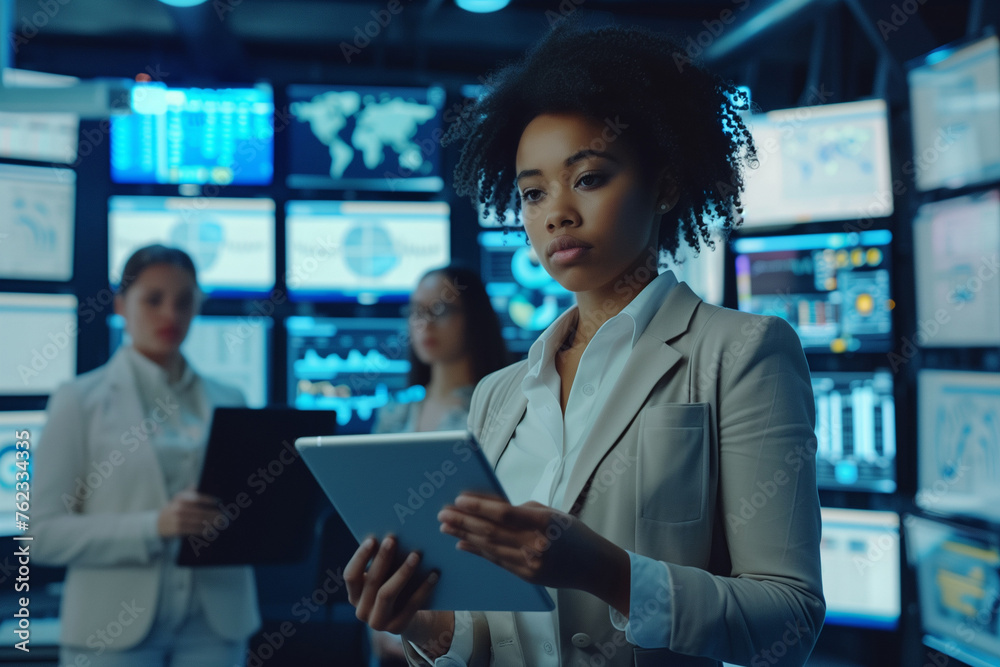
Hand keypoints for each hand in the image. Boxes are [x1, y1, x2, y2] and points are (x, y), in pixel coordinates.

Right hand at [156, 489, 220, 537]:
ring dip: (211, 523)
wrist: (156, 523)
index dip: (209, 500)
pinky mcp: (178, 529)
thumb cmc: (172, 509)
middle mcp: (180, 509)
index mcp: (181, 499)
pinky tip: (211, 530)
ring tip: (220, 523)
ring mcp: (179, 519)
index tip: (219, 502)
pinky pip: (194, 530)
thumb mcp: (177, 498)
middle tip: (224, 516)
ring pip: (199, 521)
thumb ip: (188, 492)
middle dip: (214, 514)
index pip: (197, 499)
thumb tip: (196, 485)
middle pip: (201, 512)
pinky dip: (203, 530)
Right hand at [345, 535, 454, 657]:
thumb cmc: (392, 586)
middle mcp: (361, 611)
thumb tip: (392, 533)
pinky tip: (434, 574)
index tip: (372, 538)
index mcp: (354, 595)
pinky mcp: (397, 628)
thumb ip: (381, 562)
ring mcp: (378, 622)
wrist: (407, 618)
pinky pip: (411, 605)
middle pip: (371, 582)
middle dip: (382, 558)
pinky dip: (423, 588)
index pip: (351, 576)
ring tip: (415, 555)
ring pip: (387, 594)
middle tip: (393, 539)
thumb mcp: (383, 577)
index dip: (360, 557)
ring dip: (402, 572)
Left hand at [437, 492, 630, 612]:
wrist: (594, 567)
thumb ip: (523, 511)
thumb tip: (491, 508)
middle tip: (443, 513)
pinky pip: (496, 561)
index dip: (478, 506)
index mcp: (544, 523)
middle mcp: (535, 545)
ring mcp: (530, 563)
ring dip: (465, 535)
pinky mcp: (526, 576)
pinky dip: (477, 551)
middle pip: (491, 531)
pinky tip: (462, 543)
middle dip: (463, 521)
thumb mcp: (552, 513)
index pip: (503, 513)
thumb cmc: (574, 534)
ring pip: (490, 547)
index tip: (459, 499)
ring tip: (446, 526)